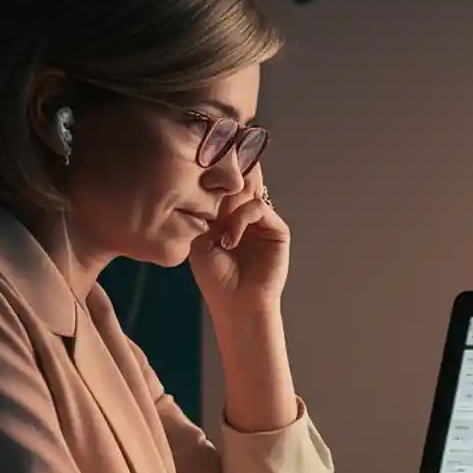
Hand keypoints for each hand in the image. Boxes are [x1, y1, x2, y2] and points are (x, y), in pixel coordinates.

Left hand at [188, 163, 287, 314]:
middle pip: (239, 180)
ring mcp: (262, 221)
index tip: (196, 168)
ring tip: (217, 230)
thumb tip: (211, 181)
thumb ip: (207, 210)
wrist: (236, 303)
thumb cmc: (215, 278)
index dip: (213, 174)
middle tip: (210, 178)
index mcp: (226, 215)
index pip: (223, 184)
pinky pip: (258, 209)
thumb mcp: (201, 237)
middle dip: (224, 179)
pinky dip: (241, 220)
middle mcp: (245, 214)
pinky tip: (229, 240)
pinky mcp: (277, 230)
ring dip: (229, 204)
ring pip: (248, 190)